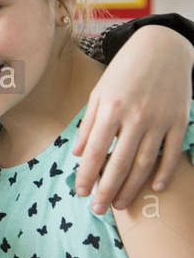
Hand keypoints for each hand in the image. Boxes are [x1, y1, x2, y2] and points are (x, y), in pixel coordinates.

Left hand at [74, 25, 193, 211]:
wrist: (162, 48)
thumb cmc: (124, 72)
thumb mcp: (99, 93)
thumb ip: (89, 124)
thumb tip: (79, 154)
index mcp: (111, 109)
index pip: (96, 151)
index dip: (87, 175)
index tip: (81, 192)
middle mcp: (136, 117)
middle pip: (120, 163)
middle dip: (108, 189)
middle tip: (98, 209)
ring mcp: (160, 120)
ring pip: (145, 163)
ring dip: (132, 187)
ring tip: (121, 204)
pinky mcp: (179, 121)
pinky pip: (171, 153)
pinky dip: (164, 172)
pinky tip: (154, 188)